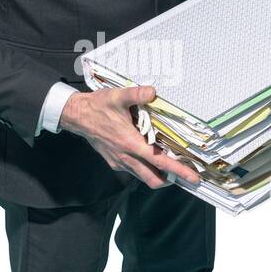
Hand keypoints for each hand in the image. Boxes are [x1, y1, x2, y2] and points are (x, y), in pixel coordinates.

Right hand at [60, 83, 201, 189]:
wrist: (77, 116)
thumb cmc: (98, 107)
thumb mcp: (118, 96)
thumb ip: (137, 94)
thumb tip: (153, 92)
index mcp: (131, 143)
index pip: (160, 162)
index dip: (179, 171)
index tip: (193, 177)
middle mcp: (127, 157)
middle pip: (154, 179)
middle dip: (171, 179)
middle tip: (183, 173)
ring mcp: (120, 162)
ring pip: (143, 177)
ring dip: (157, 175)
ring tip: (169, 165)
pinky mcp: (114, 162)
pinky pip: (133, 171)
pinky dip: (144, 168)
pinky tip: (148, 155)